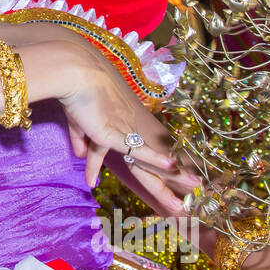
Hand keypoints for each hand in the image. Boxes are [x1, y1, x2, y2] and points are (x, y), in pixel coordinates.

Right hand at [59, 52, 198, 212]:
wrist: (74, 74)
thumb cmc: (77, 94)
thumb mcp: (79, 120)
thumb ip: (81, 138)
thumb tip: (78, 155)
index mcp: (127, 122)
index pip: (149, 147)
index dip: (163, 162)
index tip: (181, 173)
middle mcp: (132, 127)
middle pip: (156, 158)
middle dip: (174, 179)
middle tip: (195, 189)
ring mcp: (126, 130)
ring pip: (150, 161)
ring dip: (169, 182)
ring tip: (189, 195)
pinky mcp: (114, 133)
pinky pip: (137, 150)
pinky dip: (156, 159)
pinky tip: (173, 167)